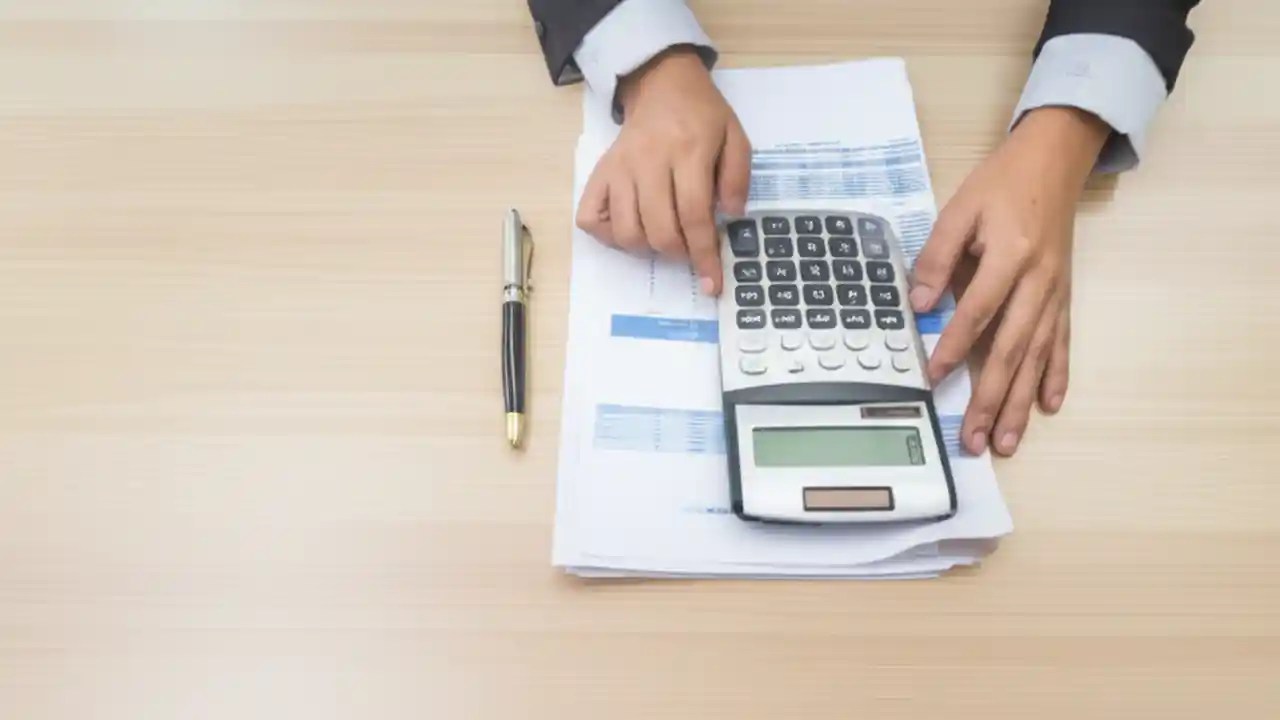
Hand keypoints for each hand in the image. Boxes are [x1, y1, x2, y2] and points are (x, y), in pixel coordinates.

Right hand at [576, 47, 751, 295]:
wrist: (661, 84)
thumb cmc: (701, 115)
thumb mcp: (735, 137)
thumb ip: (738, 178)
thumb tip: (730, 218)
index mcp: (687, 151)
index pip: (694, 216)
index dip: (704, 255)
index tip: (712, 284)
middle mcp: (648, 162)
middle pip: (658, 231)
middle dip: (679, 253)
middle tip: (690, 247)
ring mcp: (619, 169)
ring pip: (625, 232)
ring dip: (648, 248)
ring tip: (664, 236)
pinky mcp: (600, 173)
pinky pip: (590, 218)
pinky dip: (609, 236)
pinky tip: (631, 228)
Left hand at [910, 107, 1109, 456]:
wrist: (1054, 161)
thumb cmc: (1001, 184)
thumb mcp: (960, 208)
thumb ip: (937, 256)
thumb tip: (918, 304)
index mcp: (1010, 256)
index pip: (978, 312)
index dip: (954, 346)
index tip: (934, 377)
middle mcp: (1038, 282)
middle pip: (1011, 349)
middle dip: (993, 399)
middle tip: (976, 440)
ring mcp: (1055, 293)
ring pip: (1037, 357)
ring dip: (1022, 403)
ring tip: (1008, 441)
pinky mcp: (1064, 296)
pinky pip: (1061, 343)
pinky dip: (1056, 376)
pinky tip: (1050, 405)